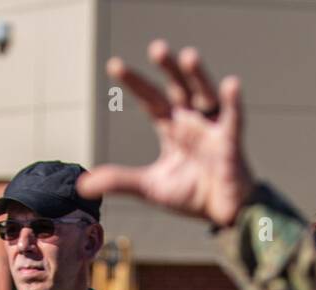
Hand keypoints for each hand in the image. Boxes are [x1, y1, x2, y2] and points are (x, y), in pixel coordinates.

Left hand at [76, 40, 255, 228]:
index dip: (135, 82)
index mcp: (171, 127)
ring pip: (204, 94)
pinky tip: (231, 84)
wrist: (223, 214)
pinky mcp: (230, 142)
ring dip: (197, 76)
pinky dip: (233, 102)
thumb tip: (81, 185)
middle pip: (178, 87)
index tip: (115, 64)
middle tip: (156, 48)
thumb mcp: (151, 188)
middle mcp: (191, 120)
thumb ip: (120, 181)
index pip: (150, 99)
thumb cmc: (191, 195)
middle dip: (168, 68)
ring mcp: (211, 128)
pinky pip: (233, 119)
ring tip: (188, 56)